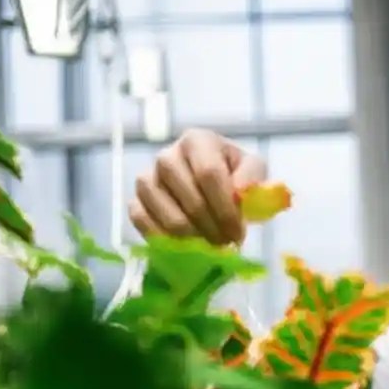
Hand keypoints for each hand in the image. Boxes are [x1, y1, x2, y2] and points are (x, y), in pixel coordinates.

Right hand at [131, 128, 267, 244]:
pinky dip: (165, 239)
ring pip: (166, 213)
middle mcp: (167, 156)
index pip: (209, 173)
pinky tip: (185, 247)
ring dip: (191, 237)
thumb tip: (241, 191)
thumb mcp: (252, 169)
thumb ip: (252, 177)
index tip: (238, 232)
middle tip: (226, 243)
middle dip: (212, 227)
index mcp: (197, 141)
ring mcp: (147, 178)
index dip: (225, 208)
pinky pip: (142, 221)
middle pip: (189, 198)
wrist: (211, 183)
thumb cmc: (232, 174)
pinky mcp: (136, 200)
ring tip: (209, 245)